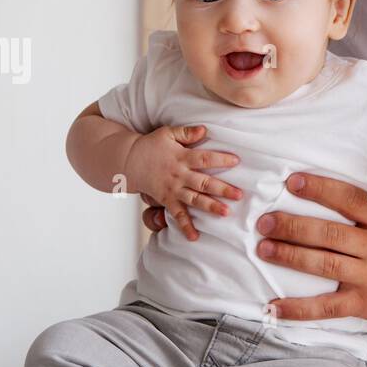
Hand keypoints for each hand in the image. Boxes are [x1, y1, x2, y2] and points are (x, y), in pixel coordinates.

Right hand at [124, 125, 242, 240]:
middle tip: (239, 195)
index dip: (220, 159)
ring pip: (194, 200)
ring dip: (210, 207)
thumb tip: (204, 129)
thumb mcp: (167, 133)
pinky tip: (194, 237)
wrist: (128, 160)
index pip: (204, 158)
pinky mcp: (166, 200)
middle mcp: (179, 175)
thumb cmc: (151, 145)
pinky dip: (185, 226)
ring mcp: (173, 189)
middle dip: (222, 189)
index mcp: (181, 157)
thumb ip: (186, 132)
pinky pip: (177, 215)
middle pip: (203, 182)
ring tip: (225, 213)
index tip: (236, 161)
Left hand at [254, 173, 366, 342]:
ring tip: (262, 248)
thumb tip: (349, 200)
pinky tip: (273, 307)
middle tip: (263, 220)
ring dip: (289, 255)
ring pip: (323, 263)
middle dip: (290, 224)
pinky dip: (297, 308)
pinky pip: (326, 306)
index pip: (349, 199)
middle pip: (327, 232)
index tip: (291, 181)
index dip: (318, 188)